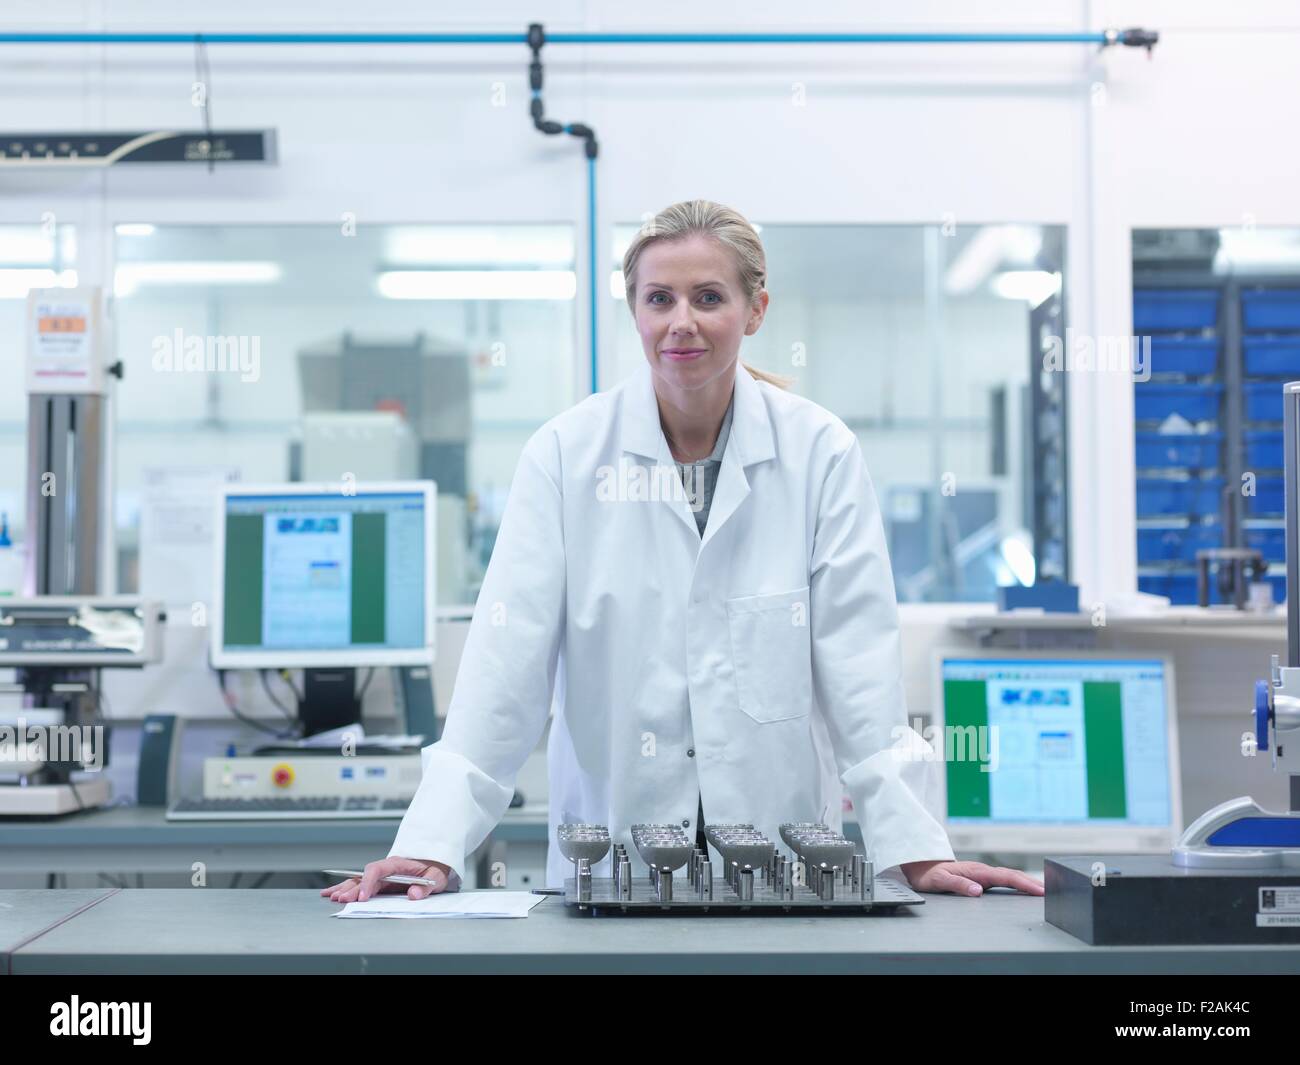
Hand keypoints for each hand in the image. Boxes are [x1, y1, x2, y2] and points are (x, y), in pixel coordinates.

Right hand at [320, 857, 454, 902]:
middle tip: (342, 900)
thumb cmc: (435, 870)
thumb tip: (414, 894)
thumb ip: (426, 886)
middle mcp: (386, 868)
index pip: (378, 870)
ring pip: (358, 880)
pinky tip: (330, 893)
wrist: (435, 864)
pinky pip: (359, 884)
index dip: (368, 882)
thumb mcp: (437, 877)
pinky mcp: (379, 883)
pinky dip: (345, 889)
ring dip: (345, 889)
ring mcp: (381, 876)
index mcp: (398, 863)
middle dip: (352, 889)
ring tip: (331, 897)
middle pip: (364, 876)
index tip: (363, 897)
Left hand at [900, 859, 1043, 896]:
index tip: (1038, 890)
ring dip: (1025, 882)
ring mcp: (981, 873)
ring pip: (1008, 876)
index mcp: (975, 871)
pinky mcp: (979, 877)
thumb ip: (958, 885)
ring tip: (1041, 890)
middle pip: (1011, 875)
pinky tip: (1021, 888)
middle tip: (1048, 892)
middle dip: (1030, 882)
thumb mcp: (939, 881)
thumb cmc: (928, 874)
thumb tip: (978, 890)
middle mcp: (981, 870)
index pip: (1004, 876)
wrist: (920, 866)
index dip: (1022, 883)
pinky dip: (1015, 883)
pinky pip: (1002, 879)